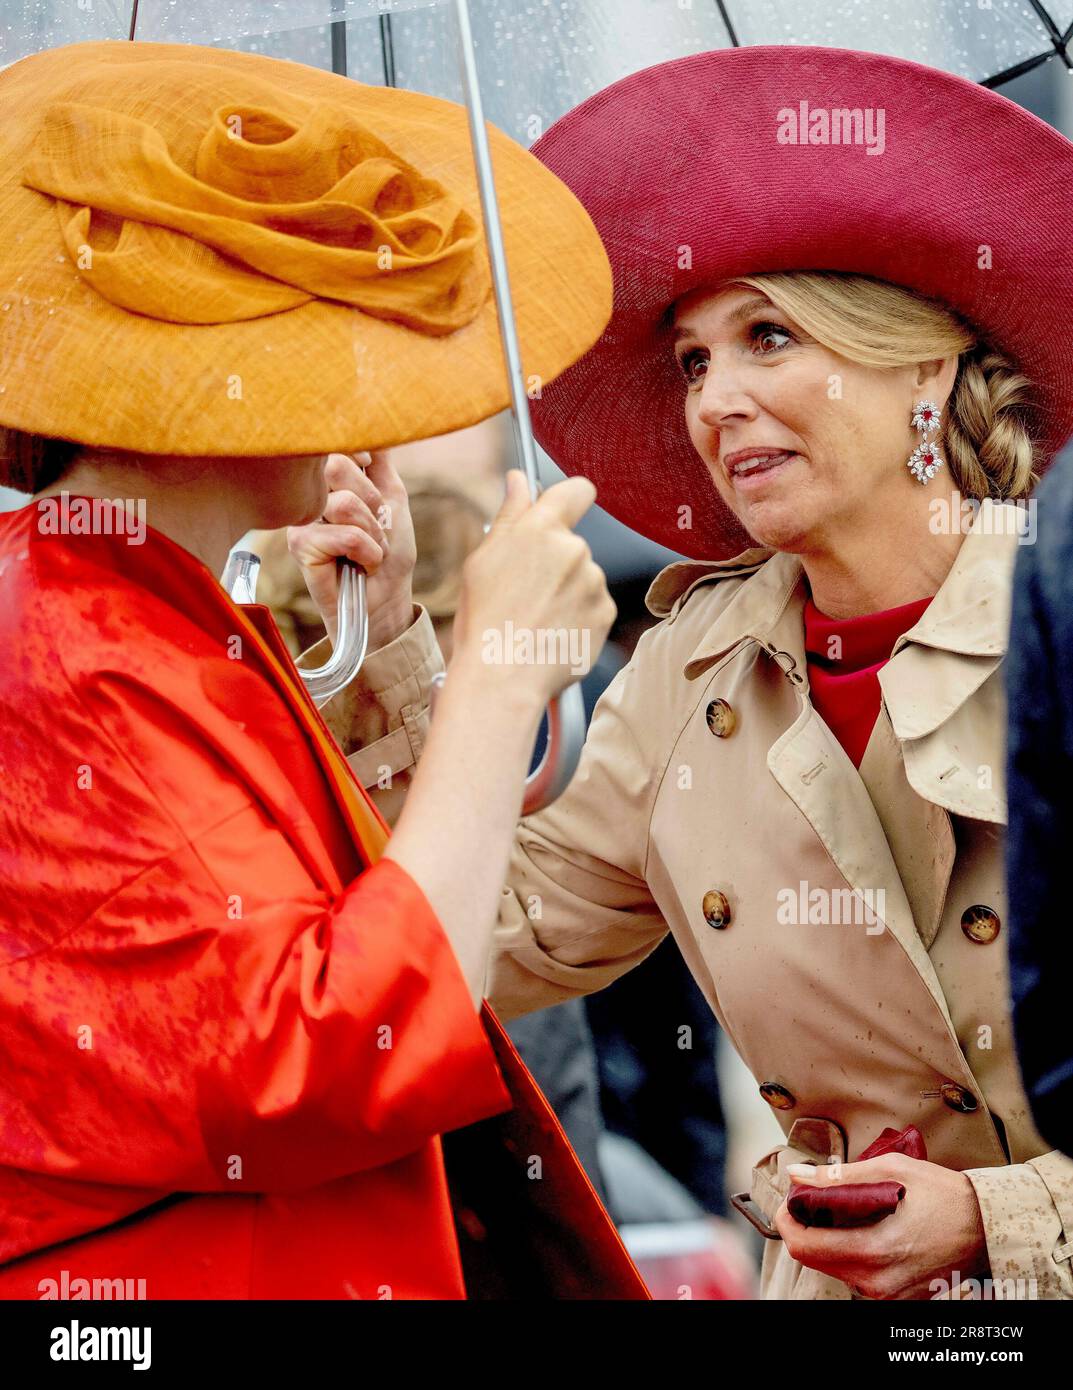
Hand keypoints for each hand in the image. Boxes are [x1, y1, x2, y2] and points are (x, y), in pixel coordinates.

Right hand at [287, 451, 416, 651]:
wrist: (385, 598)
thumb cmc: (388, 550)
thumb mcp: (393, 496)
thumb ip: (380, 460)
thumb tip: (370, 421)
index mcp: (327, 477)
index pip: (337, 443)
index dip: (362, 458)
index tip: (373, 480)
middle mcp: (309, 492)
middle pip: (337, 464)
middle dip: (371, 499)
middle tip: (375, 524)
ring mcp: (301, 518)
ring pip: (344, 502)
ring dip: (372, 531)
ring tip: (369, 548)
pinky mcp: (299, 546)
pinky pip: (344, 535)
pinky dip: (366, 551)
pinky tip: (361, 564)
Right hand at [450, 469, 615, 706]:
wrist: (502, 676)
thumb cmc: (485, 618)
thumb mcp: (483, 560)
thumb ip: (510, 515)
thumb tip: (519, 479)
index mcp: (541, 529)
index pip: (576, 490)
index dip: (570, 498)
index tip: (562, 511)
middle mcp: (575, 550)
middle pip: (572, 544)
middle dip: (554, 561)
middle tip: (524, 592)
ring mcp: (594, 583)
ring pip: (583, 578)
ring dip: (566, 592)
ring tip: (535, 620)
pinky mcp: (606, 613)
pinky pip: (594, 606)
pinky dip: (578, 618)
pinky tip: (552, 634)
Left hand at [774, 1154, 988, 1299]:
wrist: (987, 1228)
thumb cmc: (944, 1196)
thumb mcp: (892, 1171)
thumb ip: (840, 1177)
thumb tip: (798, 1175)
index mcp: (875, 1251)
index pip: (805, 1246)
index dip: (787, 1220)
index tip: (791, 1199)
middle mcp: (878, 1282)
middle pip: (814, 1260)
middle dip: (804, 1227)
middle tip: (811, 1199)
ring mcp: (887, 1295)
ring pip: (832, 1269)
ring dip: (824, 1239)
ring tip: (837, 1210)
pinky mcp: (895, 1297)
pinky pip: (854, 1276)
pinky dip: (846, 1251)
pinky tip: (858, 1228)